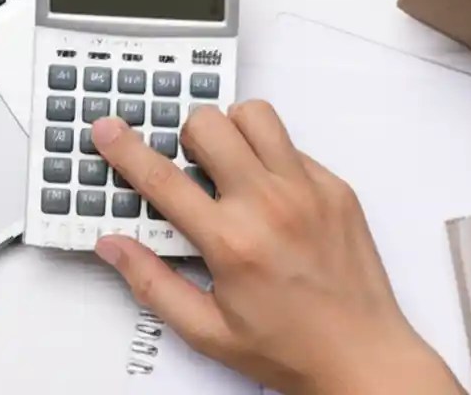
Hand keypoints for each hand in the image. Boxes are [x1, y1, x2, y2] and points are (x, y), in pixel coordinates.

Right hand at [91, 103, 462, 394]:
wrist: (362, 355)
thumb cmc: (293, 347)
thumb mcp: (206, 330)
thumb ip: (152, 282)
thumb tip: (114, 247)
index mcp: (231, 242)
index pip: (161, 178)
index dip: (125, 149)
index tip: (108, 131)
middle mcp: (270, 206)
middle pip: (208, 124)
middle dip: (186, 137)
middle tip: (191, 167)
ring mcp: (308, 190)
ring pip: (255, 115)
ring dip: (232, 130)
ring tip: (230, 164)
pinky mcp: (336, 187)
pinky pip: (293, 144)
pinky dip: (272, 155)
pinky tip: (271, 192)